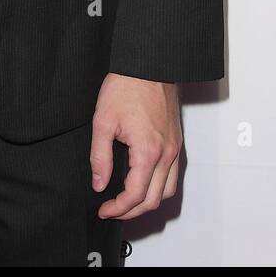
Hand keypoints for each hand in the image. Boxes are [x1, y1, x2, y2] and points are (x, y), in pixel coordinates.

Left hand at [90, 72, 181, 219]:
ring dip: (148, 202)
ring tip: (127, 202)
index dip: (118, 209)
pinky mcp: (176, 141)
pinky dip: (159, 187)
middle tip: (112, 210)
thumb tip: (99, 184)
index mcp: (148, 152)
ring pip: (168, 191)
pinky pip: (172, 175)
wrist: (149, 64)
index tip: (103, 210)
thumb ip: (99, 157)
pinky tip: (142, 182)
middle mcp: (166, 154)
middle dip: (131, 212)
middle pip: (154, 200)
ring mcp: (174, 148)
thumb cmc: (126, 86)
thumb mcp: (103, 121)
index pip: (135, 195)